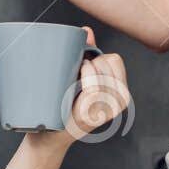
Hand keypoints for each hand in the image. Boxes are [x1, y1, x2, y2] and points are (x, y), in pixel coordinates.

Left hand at [62, 27, 130, 143]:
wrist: (48, 137)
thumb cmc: (63, 106)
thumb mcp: (80, 79)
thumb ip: (87, 55)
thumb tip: (86, 31)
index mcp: (119, 89)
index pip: (114, 59)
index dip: (96, 58)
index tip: (82, 68)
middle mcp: (119, 101)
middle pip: (106, 62)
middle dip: (88, 65)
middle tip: (74, 79)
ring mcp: (108, 110)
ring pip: (98, 73)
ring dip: (82, 74)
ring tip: (72, 88)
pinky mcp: (94, 116)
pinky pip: (92, 89)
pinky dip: (81, 84)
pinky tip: (73, 93)